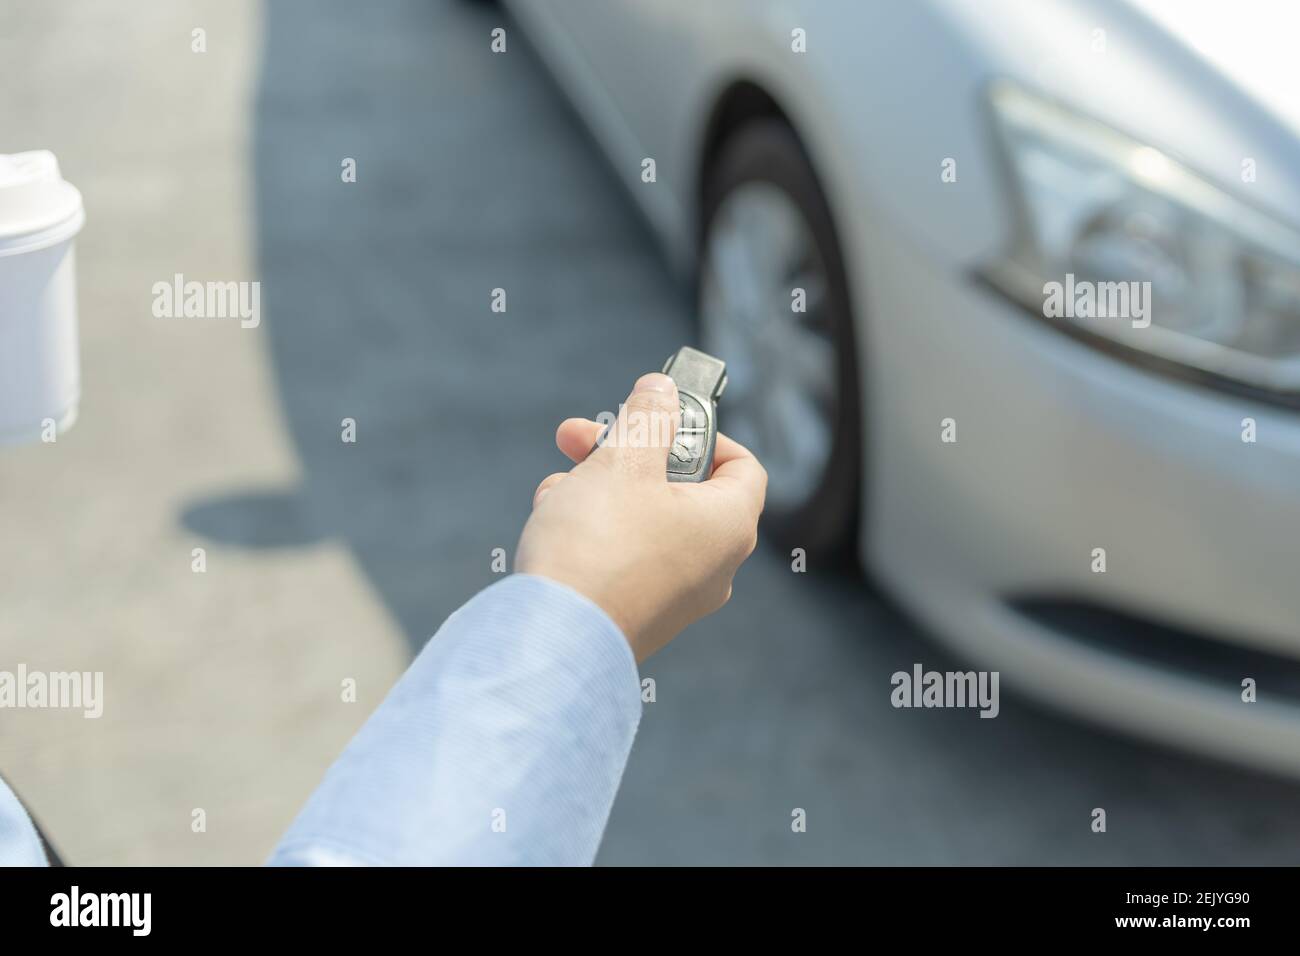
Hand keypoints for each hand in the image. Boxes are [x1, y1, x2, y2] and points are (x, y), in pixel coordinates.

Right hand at [515, 372, 766, 661]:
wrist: (554, 638)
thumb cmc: (598, 544)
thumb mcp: (625, 460)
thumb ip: (648, 417)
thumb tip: (662, 391)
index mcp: (728, 525)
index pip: (742, 465)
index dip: (704, 432)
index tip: (659, 420)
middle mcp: (714, 566)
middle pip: (679, 488)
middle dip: (625, 453)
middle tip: (580, 435)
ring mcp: (676, 597)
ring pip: (641, 520)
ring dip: (597, 490)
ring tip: (557, 489)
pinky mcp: (637, 615)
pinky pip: (622, 558)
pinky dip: (591, 532)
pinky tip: (552, 521)